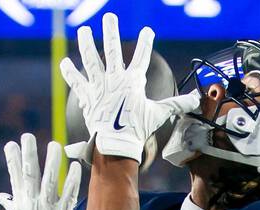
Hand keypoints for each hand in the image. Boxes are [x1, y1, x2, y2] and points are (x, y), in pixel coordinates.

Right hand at [0, 133, 80, 209]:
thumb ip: (12, 205)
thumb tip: (0, 196)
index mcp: (21, 205)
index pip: (15, 178)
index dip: (13, 161)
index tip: (11, 144)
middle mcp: (32, 206)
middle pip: (30, 176)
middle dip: (29, 155)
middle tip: (27, 136)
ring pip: (49, 183)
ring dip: (52, 164)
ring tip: (54, 145)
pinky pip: (67, 196)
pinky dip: (71, 182)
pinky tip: (74, 166)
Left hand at [60, 12, 197, 163]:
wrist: (117, 143)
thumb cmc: (138, 129)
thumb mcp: (158, 114)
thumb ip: (176, 104)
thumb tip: (195, 100)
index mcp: (133, 82)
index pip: (141, 57)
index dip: (145, 42)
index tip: (147, 30)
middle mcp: (115, 79)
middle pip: (112, 50)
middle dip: (111, 31)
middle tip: (109, 16)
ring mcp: (99, 86)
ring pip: (91, 59)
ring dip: (86, 43)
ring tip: (84, 30)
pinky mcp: (87, 96)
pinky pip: (76, 81)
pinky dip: (69, 72)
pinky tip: (64, 61)